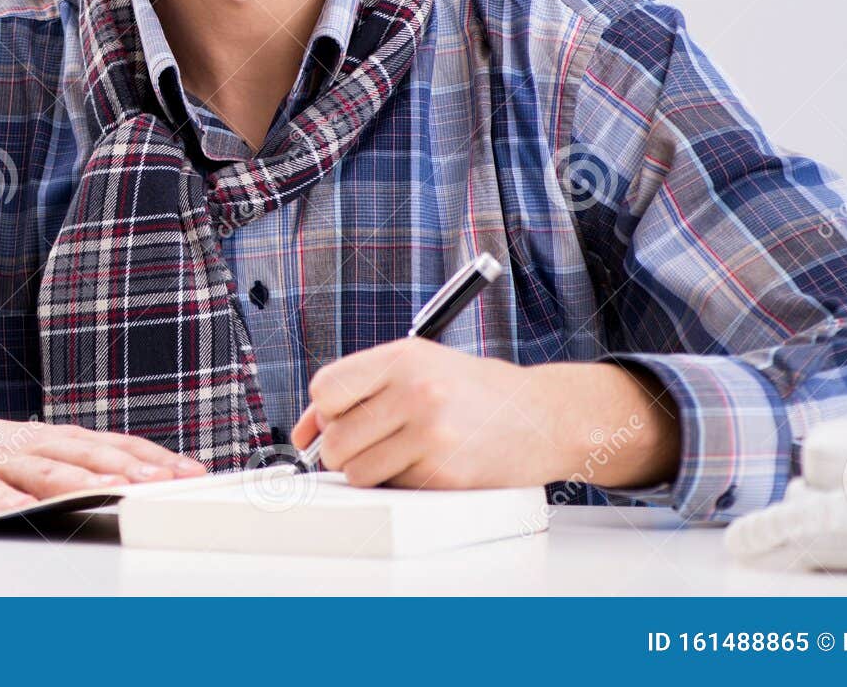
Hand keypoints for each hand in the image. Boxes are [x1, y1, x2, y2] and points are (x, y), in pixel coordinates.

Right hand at [0, 401, 207, 517]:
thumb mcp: (43, 449)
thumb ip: (84, 463)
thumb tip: (142, 482)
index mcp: (59, 437)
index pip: (115, 443)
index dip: (154, 456)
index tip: (192, 470)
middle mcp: (37, 443)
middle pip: (89, 453)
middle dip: (130, 467)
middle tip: (165, 480)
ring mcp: (3, 462)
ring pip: (48, 470)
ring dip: (83, 480)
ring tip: (114, 490)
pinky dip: (14, 501)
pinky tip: (33, 510)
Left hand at [289, 339, 679, 490]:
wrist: (544, 416)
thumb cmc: (474, 391)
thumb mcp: (417, 367)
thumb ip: (358, 390)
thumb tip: (303, 431)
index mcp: (402, 357)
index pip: (326, 389)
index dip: (326, 411)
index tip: (341, 417)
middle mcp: (416, 391)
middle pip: (335, 439)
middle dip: (344, 449)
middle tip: (373, 442)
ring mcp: (432, 435)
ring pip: (357, 472)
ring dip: (370, 471)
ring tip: (401, 454)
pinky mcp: (446, 474)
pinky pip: (393, 489)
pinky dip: (401, 484)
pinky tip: (427, 465)